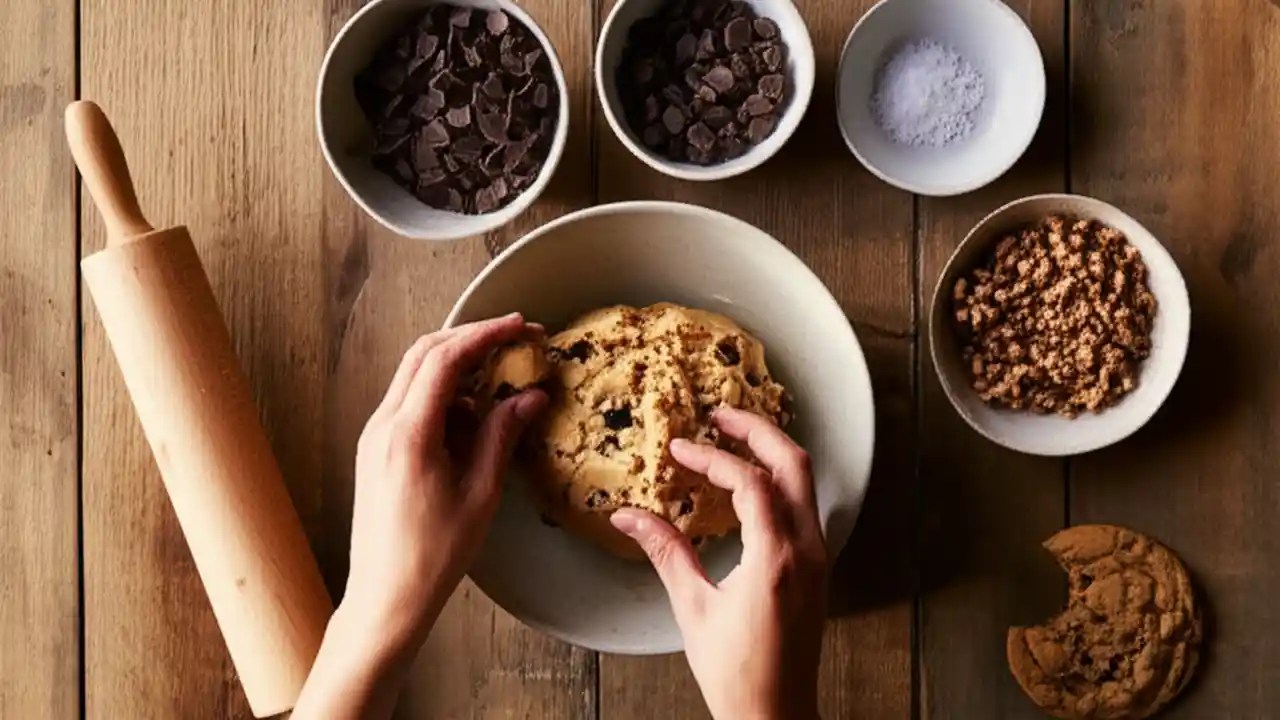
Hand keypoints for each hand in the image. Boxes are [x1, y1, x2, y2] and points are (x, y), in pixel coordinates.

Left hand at [342, 313, 546, 646]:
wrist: (385, 597)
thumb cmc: (433, 555)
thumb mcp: (480, 494)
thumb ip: (502, 436)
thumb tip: (529, 396)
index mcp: (408, 434)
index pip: (445, 359)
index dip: (485, 334)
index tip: (520, 326)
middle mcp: (382, 425)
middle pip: (424, 353)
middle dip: (471, 338)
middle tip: (515, 339)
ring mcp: (374, 435)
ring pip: (415, 374)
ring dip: (458, 365)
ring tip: (502, 378)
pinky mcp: (376, 449)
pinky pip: (410, 401)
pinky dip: (444, 393)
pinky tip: (474, 414)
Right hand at [610, 408, 827, 719]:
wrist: (776, 715)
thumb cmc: (736, 673)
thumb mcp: (693, 608)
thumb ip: (665, 553)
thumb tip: (628, 516)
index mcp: (776, 559)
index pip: (750, 482)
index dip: (712, 457)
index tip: (680, 449)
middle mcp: (806, 551)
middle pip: (794, 463)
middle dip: (757, 430)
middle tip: (718, 415)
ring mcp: (818, 558)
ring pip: (805, 481)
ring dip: (771, 451)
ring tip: (732, 437)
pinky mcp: (817, 568)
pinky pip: (803, 505)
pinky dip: (778, 480)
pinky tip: (747, 483)